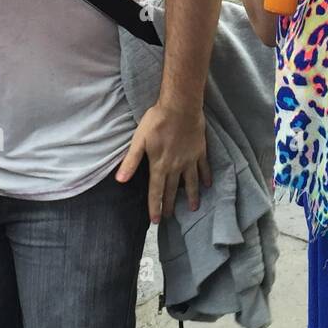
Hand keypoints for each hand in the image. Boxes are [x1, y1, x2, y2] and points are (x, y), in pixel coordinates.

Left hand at [116, 99, 211, 223]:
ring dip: (191, 196)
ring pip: (191, 183)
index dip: (155, 207)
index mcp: (160, 165)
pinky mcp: (200, 151)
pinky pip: (204, 168)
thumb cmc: (157, 121)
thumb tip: (120, 181)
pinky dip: (206, 177)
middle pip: (173, 190)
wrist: (181, 106)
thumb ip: (131, 161)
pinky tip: (208, 185)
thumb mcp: (139, 140)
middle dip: (170, 205)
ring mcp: (190, 160)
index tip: (156, 221)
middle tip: (170, 217)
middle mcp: (176, 166)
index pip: (156, 191)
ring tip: (192, 208)